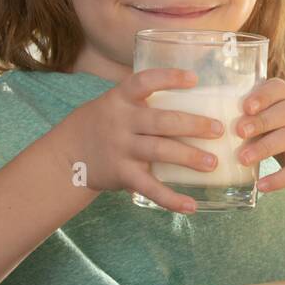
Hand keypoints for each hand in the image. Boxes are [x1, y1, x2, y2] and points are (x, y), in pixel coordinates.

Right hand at [54, 67, 228, 213]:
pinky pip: (149, 188)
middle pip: (161, 121)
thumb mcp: (114, 102)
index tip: (194, 78)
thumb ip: (144, 99)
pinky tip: (191, 205)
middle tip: (219, 130)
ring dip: (189, 157)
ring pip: (160, 151)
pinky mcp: (122, 175)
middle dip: (193, 124)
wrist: (65, 156)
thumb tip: (195, 93)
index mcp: (121, 99)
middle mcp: (121, 122)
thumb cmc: (103, 123)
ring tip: (213, 163)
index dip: (168, 78)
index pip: (144, 82)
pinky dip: (171, 199)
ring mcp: (121, 149)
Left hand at [235, 78, 284, 193]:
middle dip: (262, 120)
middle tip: (239, 131)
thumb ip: (248, 117)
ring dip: (267, 147)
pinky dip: (280, 179)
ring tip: (243, 158)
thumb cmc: (280, 130)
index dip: (264, 95)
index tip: (246, 106)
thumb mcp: (269, 117)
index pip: (279, 88)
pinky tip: (262, 186)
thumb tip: (209, 125)